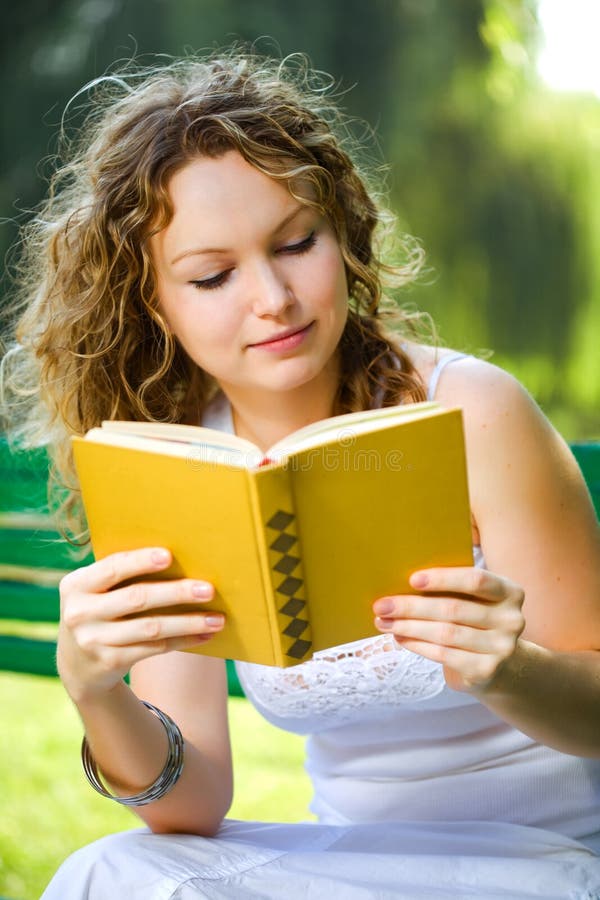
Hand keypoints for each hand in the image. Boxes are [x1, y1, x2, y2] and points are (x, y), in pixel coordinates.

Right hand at [57, 548, 223, 699]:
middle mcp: (80, 613)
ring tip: (217, 618)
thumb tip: (180, 557)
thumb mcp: (96, 592)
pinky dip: (183, 640)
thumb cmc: (100, 611)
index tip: (169, 556)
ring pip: (151, 628)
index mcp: (76, 585)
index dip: (141, 561)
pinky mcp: (110, 662)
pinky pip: (155, 648)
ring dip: (188, 622)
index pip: (112, 568)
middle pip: (137, 598)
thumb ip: (121, 576)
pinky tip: (205, 635)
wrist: (78, 666)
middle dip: (176, 592)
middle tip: (208, 589)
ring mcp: (93, 641)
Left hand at [373, 567, 524, 691]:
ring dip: (408, 627)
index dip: (443, 579)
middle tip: (382, 605)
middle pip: (453, 609)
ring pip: (445, 634)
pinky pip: (444, 655)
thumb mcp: (472, 601)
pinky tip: (400, 638)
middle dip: (412, 606)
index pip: (476, 580)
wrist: (498, 664)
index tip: (412, 579)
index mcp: (509, 592)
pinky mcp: (486, 670)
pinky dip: (417, 645)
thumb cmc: (474, 621)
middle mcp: (512, 619)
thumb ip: (450, 589)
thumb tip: (400, 583)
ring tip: (384, 622)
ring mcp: (502, 648)